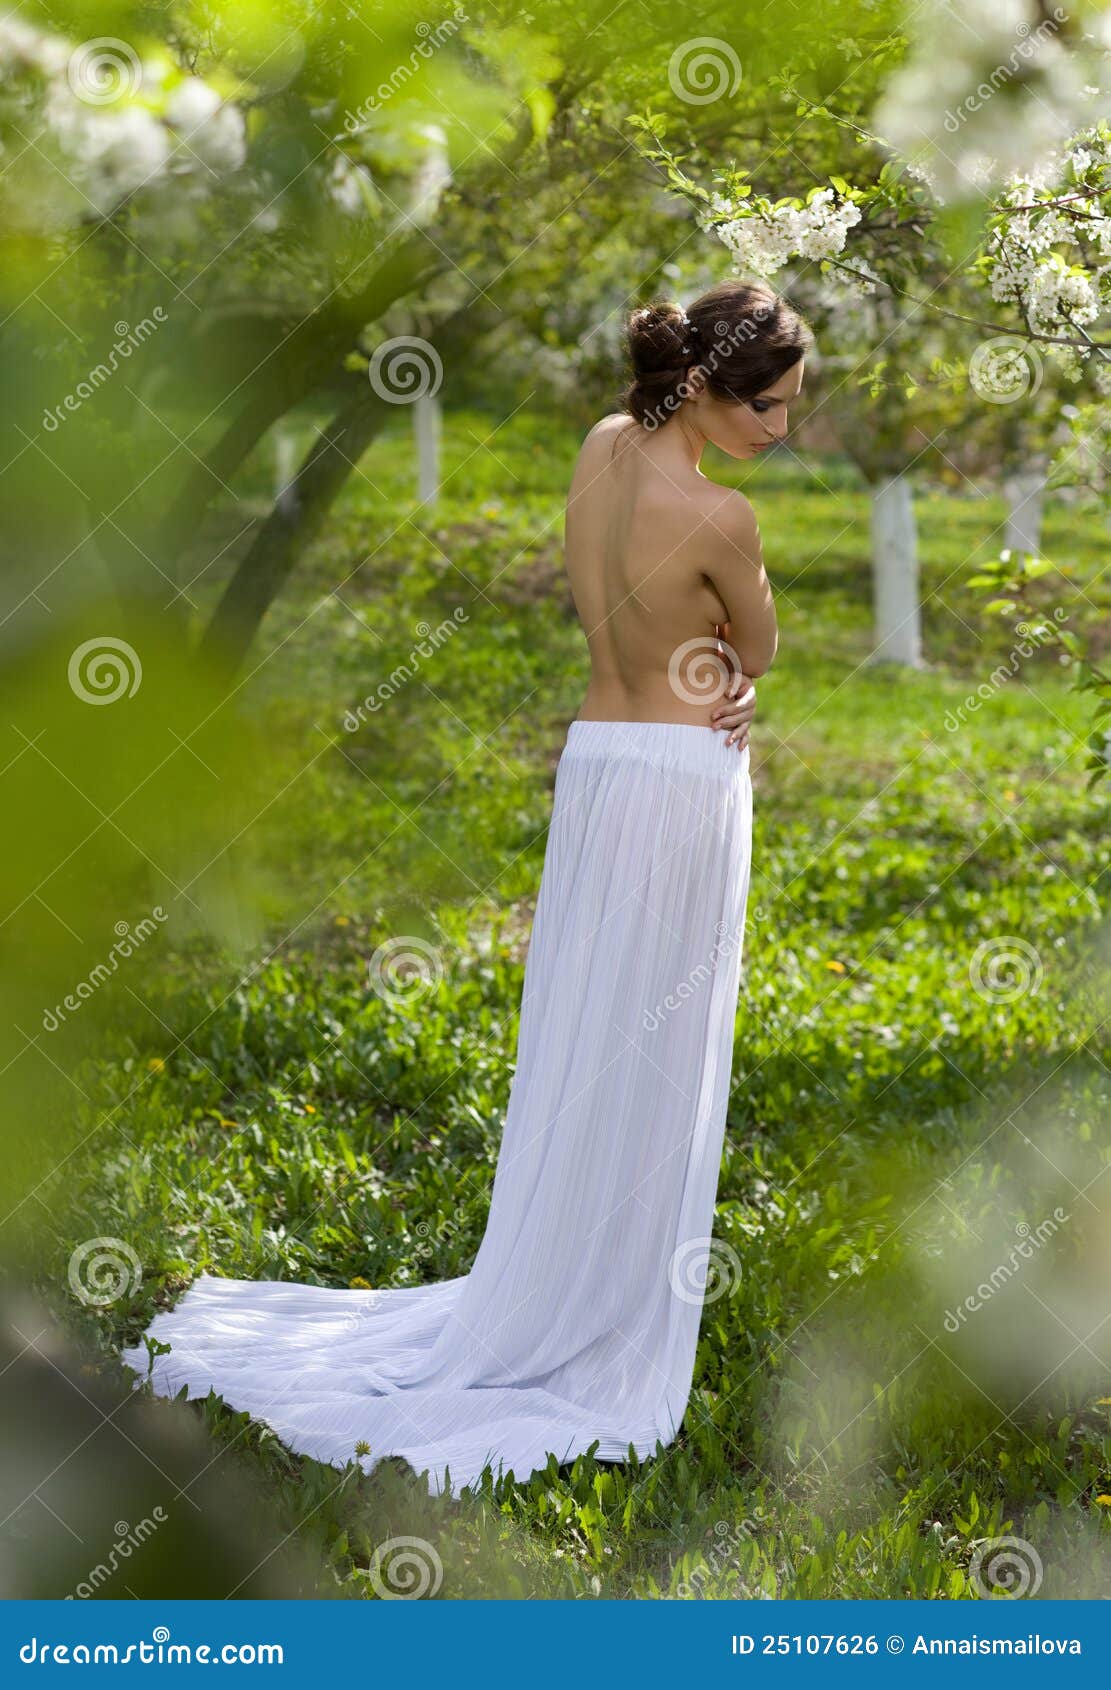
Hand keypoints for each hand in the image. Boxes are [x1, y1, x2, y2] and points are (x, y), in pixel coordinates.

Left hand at [711, 623, 754, 749]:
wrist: (727, 670)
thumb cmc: (723, 666)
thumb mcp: (725, 662)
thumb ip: (725, 664)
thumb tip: (724, 680)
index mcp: (748, 689)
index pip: (743, 701)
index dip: (731, 705)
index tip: (719, 705)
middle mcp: (751, 702)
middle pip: (743, 715)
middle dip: (728, 719)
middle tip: (712, 723)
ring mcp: (748, 713)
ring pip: (744, 725)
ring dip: (734, 733)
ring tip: (725, 742)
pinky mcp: (743, 720)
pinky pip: (746, 732)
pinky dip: (743, 740)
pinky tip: (738, 749)